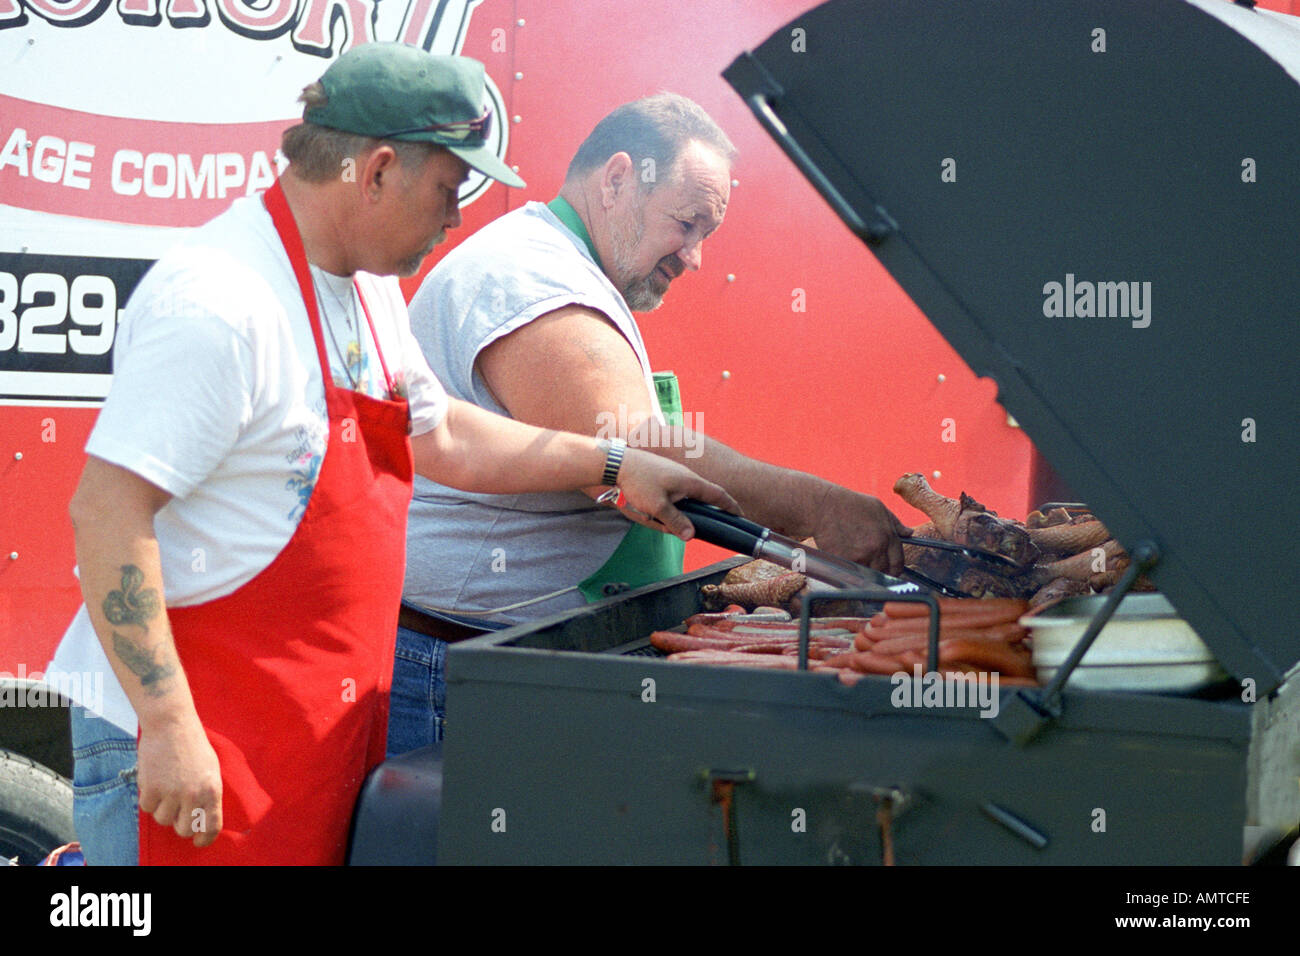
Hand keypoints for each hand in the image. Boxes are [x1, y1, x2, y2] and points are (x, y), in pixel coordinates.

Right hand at [137, 712, 222, 847]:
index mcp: (212, 789)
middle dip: (180, 824)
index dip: (205, 839)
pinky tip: (155, 781)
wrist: (171, 724)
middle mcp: (193, 794)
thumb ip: (207, 794)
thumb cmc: (193, 745)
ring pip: (163, 820)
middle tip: (178, 811)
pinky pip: (147, 808)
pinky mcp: (151, 788)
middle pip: (184, 829)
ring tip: (167, 787)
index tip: (198, 841)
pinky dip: (149, 799)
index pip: (211, 826)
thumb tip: (201, 819)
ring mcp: (171, 792)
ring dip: (163, 809)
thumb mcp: (210, 769)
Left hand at [612, 448, 740, 539]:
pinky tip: (647, 508)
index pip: (718, 495)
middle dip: (694, 515)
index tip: (740, 515)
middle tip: (684, 528)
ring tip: (652, 516)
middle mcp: (685, 476)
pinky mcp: (661, 474)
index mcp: (690, 481)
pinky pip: (669, 494)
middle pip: (699, 499)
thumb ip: (675, 522)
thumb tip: (691, 535)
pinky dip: (663, 505)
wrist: (615, 463)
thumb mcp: (657, 507)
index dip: (731, 506)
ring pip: (681, 498)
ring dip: (672, 511)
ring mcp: (673, 474)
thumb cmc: (638, 482)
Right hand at [807, 485, 911, 576]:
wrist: (824, 506)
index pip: (898, 562)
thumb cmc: (850, 504)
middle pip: (885, 572)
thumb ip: (895, 523)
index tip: (889, 570)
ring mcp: (862, 556)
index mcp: (888, 536)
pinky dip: (851, 571)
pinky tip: (846, 561)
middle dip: (880, 571)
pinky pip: (853, 573)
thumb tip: (910, 533)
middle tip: (871, 567)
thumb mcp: (878, 508)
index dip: (894, 569)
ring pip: (869, 575)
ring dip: (865, 572)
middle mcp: (878, 548)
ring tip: (857, 563)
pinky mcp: (846, 561)